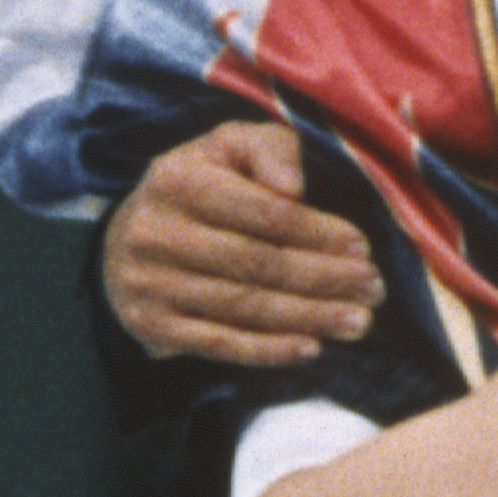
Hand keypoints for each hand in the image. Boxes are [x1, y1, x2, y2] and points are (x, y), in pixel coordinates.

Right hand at [104, 121, 377, 365]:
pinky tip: (310, 348)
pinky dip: (269, 350)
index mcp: (178, 181)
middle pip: (257, 264)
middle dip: (324, 279)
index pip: (263, 213)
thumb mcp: (229, 146)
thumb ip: (269, 150)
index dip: (317, 232)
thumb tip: (294, 189)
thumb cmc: (200, 184)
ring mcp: (149, 284)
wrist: (124, 239)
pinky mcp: (151, 326)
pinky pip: (219, 343)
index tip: (362, 248)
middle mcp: (156, 233)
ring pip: (243, 307)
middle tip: (373, 289)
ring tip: (358, 322)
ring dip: (309, 317)